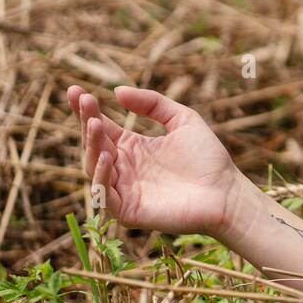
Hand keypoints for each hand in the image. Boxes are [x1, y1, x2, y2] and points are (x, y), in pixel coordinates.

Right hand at [66, 84, 245, 238]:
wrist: (226, 193)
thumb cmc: (208, 159)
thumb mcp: (183, 120)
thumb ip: (153, 103)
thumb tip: (117, 91)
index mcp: (133, 147)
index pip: (101, 127)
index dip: (87, 111)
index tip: (76, 91)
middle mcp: (124, 167)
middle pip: (93, 144)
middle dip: (87, 123)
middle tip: (85, 102)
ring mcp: (123, 190)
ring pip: (93, 167)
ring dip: (91, 146)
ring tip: (96, 125)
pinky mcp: (127, 211)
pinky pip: (104, 194)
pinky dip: (100, 176)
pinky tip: (106, 157)